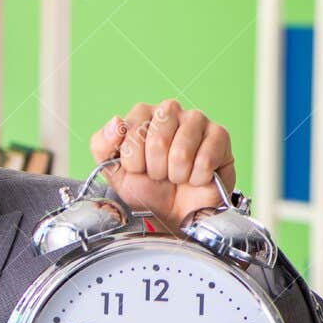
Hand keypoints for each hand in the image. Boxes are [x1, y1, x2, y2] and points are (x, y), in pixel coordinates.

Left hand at [88, 99, 233, 230]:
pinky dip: (197, 177)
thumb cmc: (146, 187)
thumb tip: (116, 121)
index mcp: (141, 114)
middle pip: (157, 140)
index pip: (130, 132)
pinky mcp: (220, 135)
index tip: (137, 169)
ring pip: (181, 151)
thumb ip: (102, 145)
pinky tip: (196, 176)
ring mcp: (196, 119)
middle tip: (159, 174)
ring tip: (177, 176)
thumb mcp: (114, 171)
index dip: (132, 160)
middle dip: (155, 168)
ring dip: (176, 174)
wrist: (175, 212)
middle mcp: (169, 110)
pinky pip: (205, 160)